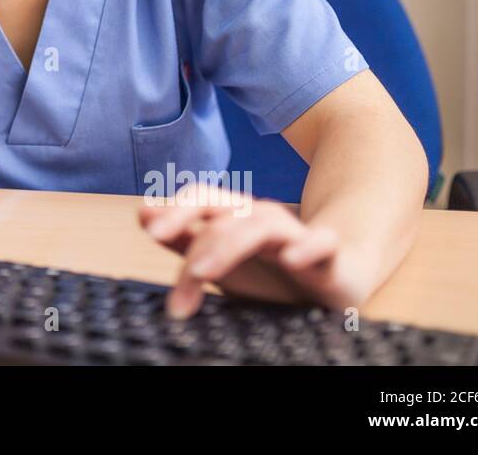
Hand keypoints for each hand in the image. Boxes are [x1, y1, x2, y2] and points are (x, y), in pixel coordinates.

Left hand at [137, 184, 375, 318]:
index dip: (175, 210)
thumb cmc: (269, 268)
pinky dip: (307, 247)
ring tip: (202, 272)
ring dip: (228, 247)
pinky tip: (291, 259)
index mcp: (233, 215)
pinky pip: (321, 243)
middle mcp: (259, 217)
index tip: (150, 230)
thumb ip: (182, 239)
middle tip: (175, 270)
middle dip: (195, 243)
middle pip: (223, 217)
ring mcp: (293, 233)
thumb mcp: (219, 260)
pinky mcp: (328, 253)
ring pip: (259, 227)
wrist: (335, 276)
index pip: (201, 200)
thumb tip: (142, 213)